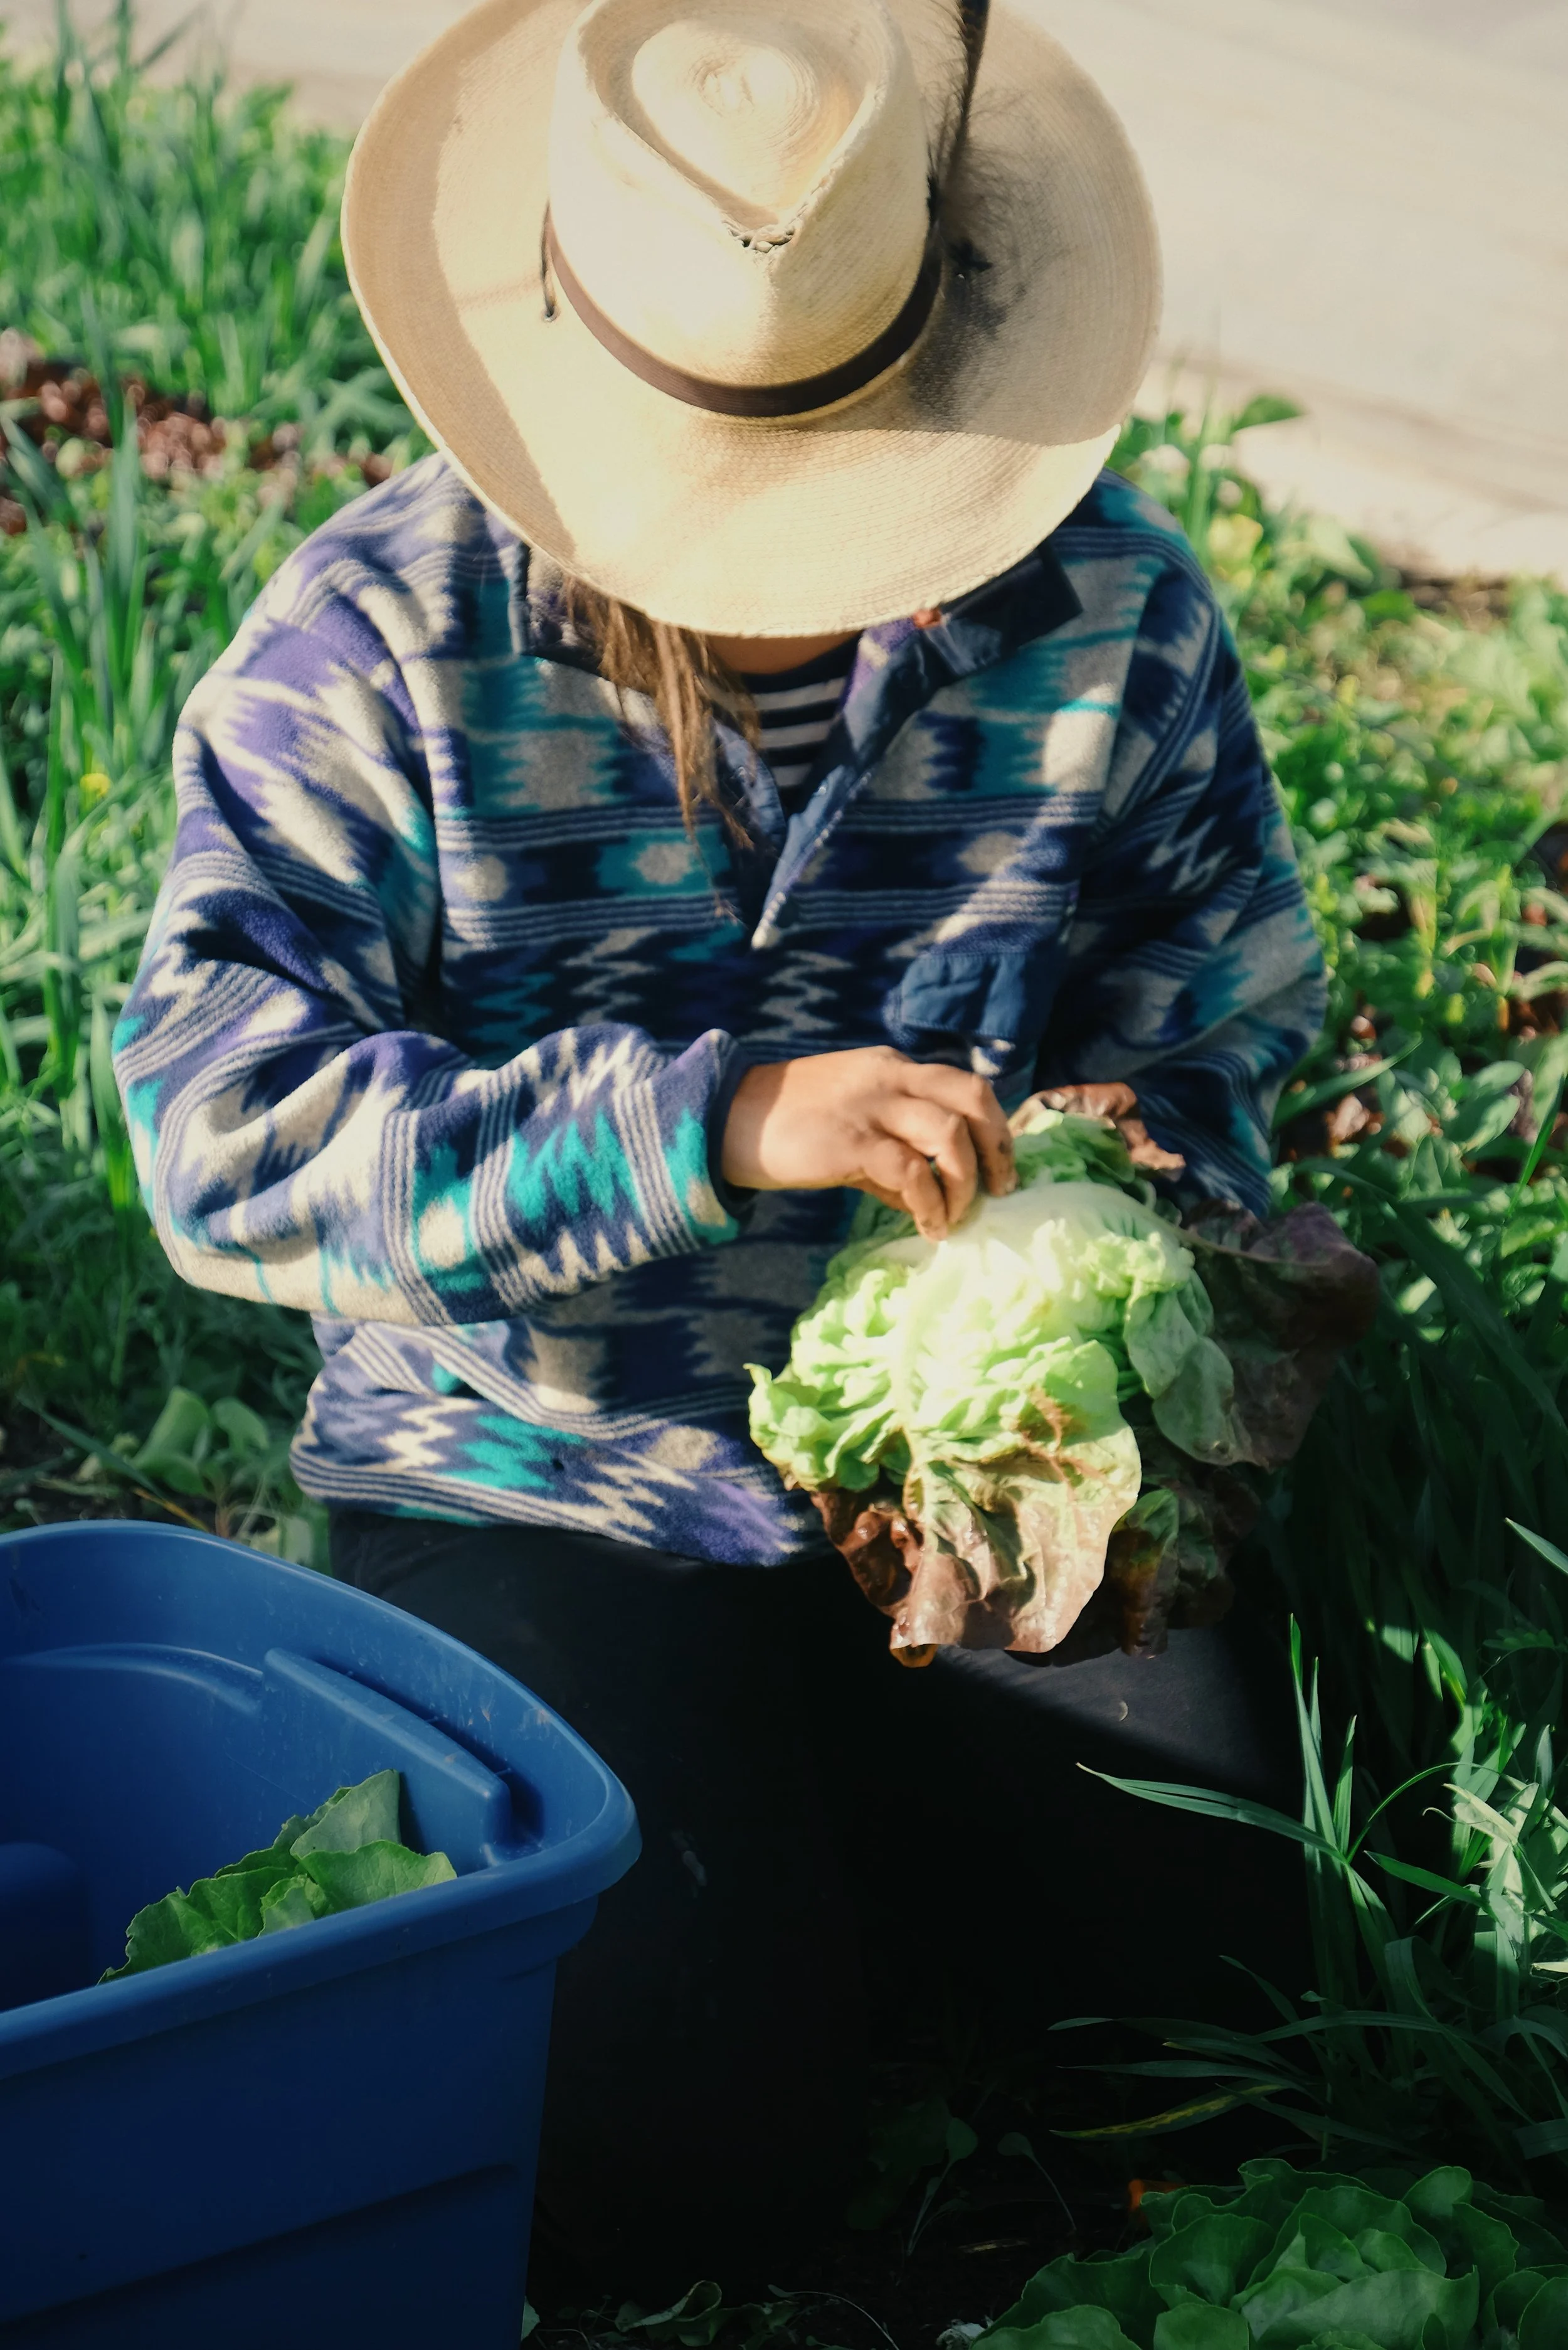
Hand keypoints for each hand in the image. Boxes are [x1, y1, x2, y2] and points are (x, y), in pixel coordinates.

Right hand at [721, 1047, 1015, 1240]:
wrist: (728, 1120)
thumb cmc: (789, 1127)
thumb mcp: (850, 1127)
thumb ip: (891, 1155)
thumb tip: (928, 1200)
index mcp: (892, 1067)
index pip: (962, 1085)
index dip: (992, 1125)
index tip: (999, 1163)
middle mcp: (890, 1076)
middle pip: (972, 1095)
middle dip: (998, 1143)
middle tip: (1001, 1186)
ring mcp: (871, 1105)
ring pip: (949, 1132)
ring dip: (965, 1180)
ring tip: (957, 1215)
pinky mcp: (852, 1140)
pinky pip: (911, 1170)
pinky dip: (931, 1202)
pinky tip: (930, 1226)